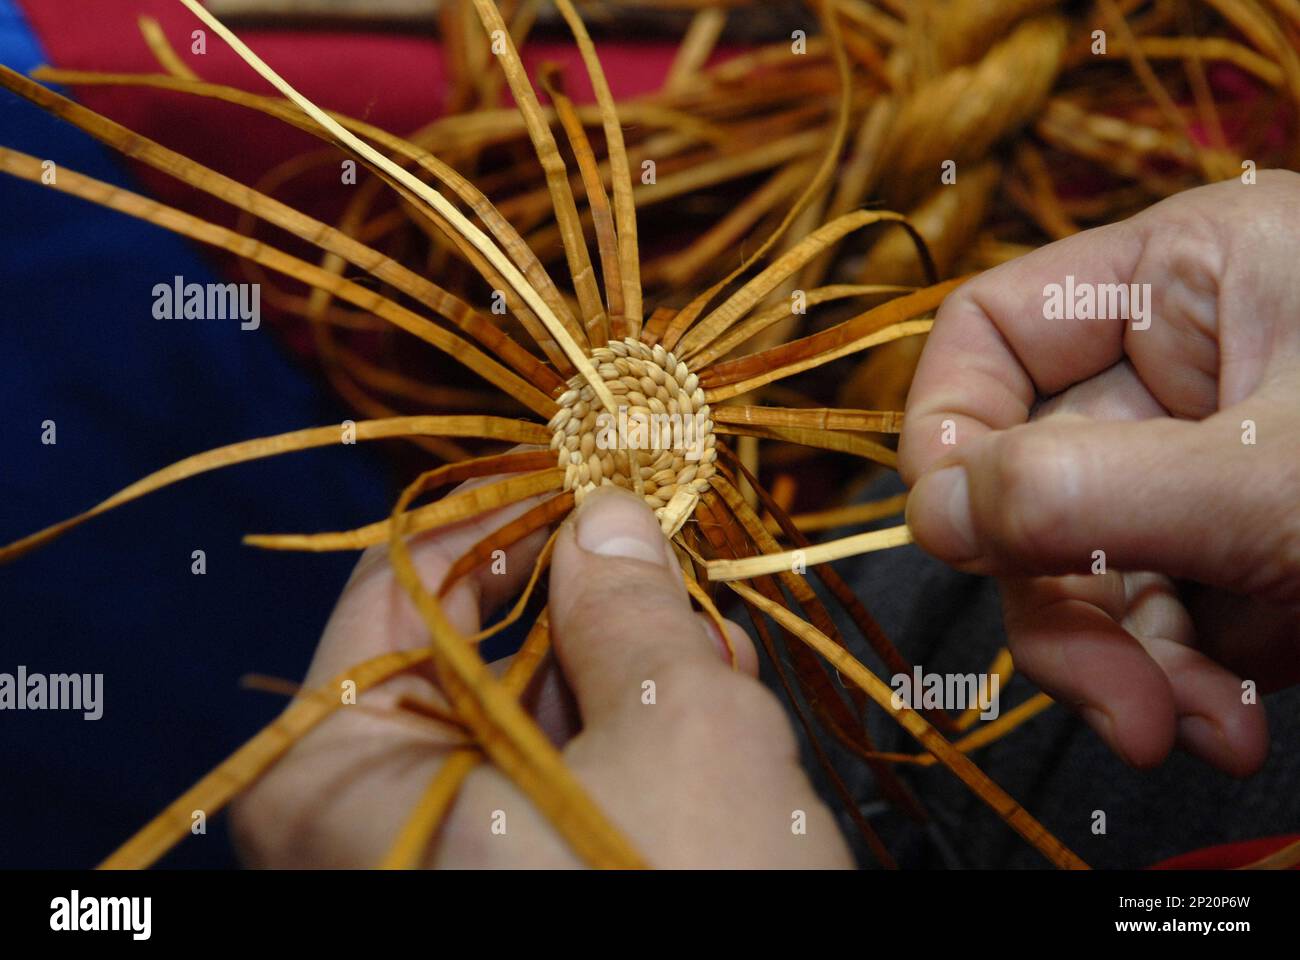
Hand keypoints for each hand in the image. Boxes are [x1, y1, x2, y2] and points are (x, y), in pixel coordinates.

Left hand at [231, 484, 850, 867]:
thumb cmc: (675, 894)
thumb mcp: (672, 723)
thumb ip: (626, 601)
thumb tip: (605, 512)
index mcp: (335, 781)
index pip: (398, 585)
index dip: (505, 517)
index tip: (589, 481)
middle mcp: (356, 833)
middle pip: (468, 657)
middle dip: (587, 606)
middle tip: (671, 566)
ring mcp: (430, 872)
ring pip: (522, 727)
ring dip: (621, 676)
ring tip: (711, 653)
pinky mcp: (500, 893)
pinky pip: (549, 795)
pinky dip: (624, 751)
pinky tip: (703, 726)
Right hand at [900, 171, 1299, 775]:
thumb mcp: (1270, 477)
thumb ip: (1083, 489)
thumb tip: (928, 514)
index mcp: (1181, 282)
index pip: (992, 330)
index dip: (947, 427)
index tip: (951, 533)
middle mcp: (1182, 371)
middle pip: (1030, 477)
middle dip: (1059, 598)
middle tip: (1105, 697)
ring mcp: (1209, 471)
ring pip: (1086, 567)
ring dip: (1119, 663)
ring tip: (1188, 731)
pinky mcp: (1245, 555)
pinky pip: (1156, 621)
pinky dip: (1176, 682)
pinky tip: (1230, 721)